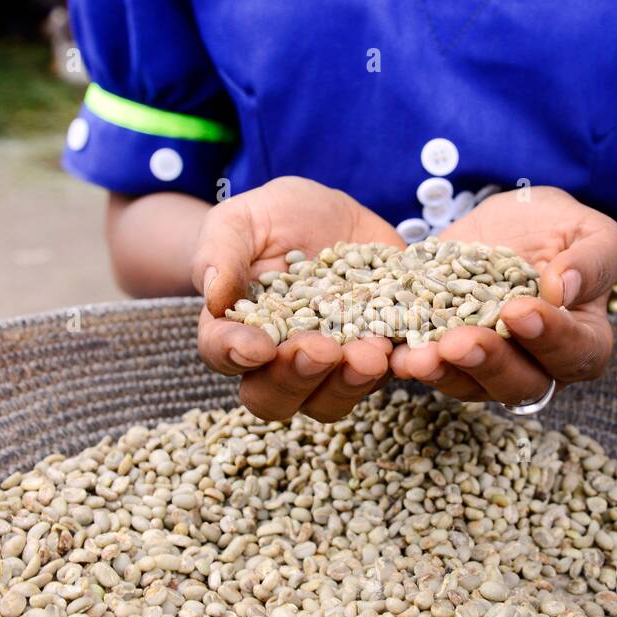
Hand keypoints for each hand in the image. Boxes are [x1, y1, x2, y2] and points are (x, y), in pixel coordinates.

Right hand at [192, 176, 406, 421]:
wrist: (328, 217)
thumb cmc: (271, 218)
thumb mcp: (241, 220)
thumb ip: (222, 254)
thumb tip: (214, 296)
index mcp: (235, 331)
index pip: (223, 354)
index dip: (236, 354)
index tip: (258, 346)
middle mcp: (278, 362)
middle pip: (276, 396)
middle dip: (298, 377)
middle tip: (322, 349)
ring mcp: (330, 366)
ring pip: (331, 400)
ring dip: (350, 382)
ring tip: (370, 352)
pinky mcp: (375, 354)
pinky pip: (385, 376)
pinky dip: (395, 366)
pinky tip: (403, 347)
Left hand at [389, 186, 616, 403]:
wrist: (510, 224)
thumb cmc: (561, 229)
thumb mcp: (591, 230)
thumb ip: (593, 260)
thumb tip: (564, 289)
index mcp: (584, 340)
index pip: (575, 352)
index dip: (549, 338)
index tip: (519, 311)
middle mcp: (537, 366)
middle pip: (519, 384)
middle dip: (488, 363)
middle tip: (461, 342)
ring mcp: (487, 367)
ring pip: (469, 386)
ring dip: (443, 372)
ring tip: (419, 357)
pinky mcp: (445, 355)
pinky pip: (429, 368)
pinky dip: (409, 362)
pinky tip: (392, 351)